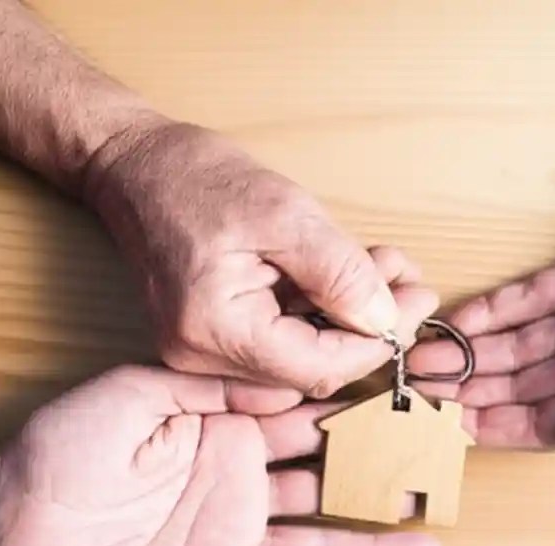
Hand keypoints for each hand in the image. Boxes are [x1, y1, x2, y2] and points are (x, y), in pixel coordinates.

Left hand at [0, 365, 441, 545]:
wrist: (7, 523)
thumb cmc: (64, 448)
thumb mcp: (139, 391)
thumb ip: (213, 387)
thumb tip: (285, 381)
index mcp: (226, 433)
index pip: (308, 422)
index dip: (360, 414)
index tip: (410, 404)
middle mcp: (239, 486)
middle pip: (327, 485)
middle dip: (383, 482)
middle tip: (441, 476)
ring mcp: (229, 541)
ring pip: (316, 545)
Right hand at [84, 120, 436, 396]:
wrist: (134, 166)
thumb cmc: (196, 178)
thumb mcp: (285, 213)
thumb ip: (340, 272)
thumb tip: (387, 318)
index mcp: (214, 328)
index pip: (319, 365)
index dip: (380, 340)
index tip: (420, 303)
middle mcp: (199, 355)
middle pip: (312, 369)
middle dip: (369, 328)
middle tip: (409, 282)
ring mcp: (200, 351)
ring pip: (300, 357)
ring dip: (349, 317)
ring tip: (383, 267)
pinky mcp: (209, 338)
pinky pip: (279, 341)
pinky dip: (319, 313)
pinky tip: (346, 275)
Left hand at [409, 168, 554, 456]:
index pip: (553, 424)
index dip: (500, 427)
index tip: (449, 427)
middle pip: (524, 388)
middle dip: (472, 390)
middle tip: (417, 389)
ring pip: (518, 348)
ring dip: (472, 353)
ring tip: (421, 355)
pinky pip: (528, 303)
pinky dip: (494, 311)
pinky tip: (457, 320)